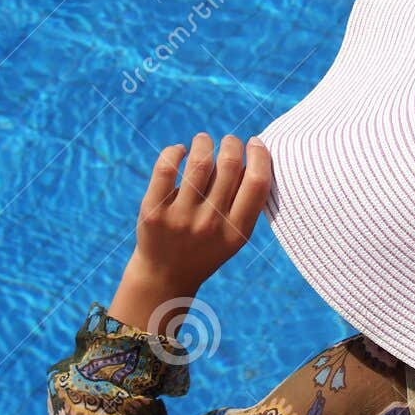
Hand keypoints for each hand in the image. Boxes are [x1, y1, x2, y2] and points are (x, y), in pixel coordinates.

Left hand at [108, 133, 272, 335]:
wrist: (165, 275)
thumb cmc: (205, 246)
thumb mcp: (233, 235)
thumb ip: (245, 202)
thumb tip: (255, 154)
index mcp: (236, 231)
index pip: (257, 183)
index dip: (260, 155)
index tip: (254, 143)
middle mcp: (210, 224)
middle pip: (229, 165)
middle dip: (232, 143)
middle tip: (229, 141)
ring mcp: (181, 218)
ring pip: (200, 161)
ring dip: (204, 142)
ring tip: (203, 140)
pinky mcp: (153, 211)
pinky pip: (166, 168)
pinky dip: (174, 151)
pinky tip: (179, 151)